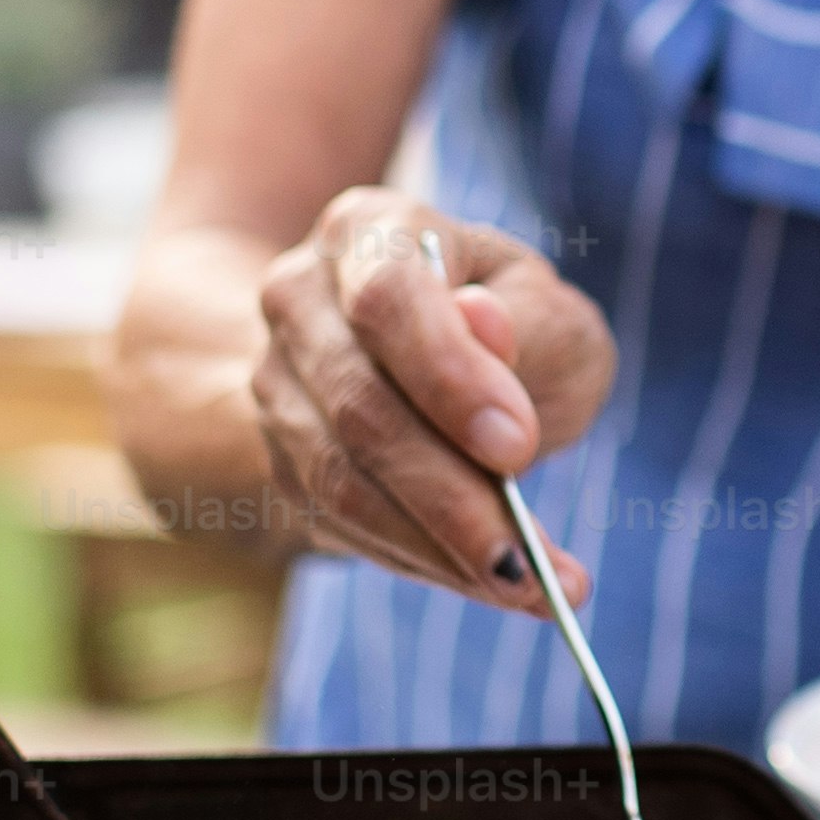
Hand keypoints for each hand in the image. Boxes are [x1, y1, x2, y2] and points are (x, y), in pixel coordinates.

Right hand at [242, 186, 613, 612]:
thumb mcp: (542, 305)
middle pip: (360, 404)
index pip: (389, 298)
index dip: (448, 375)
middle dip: (451, 493)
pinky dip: (426, 563)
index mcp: (366, 231)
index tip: (517, 445)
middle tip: (531, 558)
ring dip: (440, 546)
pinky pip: (344, 526)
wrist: (411, 355)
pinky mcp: (281, 461)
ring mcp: (277, 384)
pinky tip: (495, 585)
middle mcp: (299, 299)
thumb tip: (483, 325)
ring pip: (341, 480)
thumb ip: (526, 321)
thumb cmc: (503, 318)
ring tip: (532, 588)